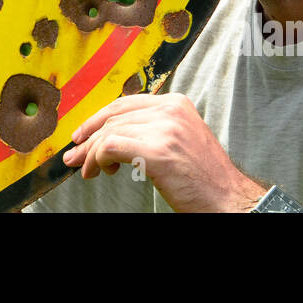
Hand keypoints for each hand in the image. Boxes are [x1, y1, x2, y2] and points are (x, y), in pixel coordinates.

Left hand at [61, 92, 266, 212]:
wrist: (229, 199)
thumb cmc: (203, 178)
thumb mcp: (180, 139)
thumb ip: (153, 128)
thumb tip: (110, 135)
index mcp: (176, 103)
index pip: (125, 104)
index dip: (99, 119)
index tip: (83, 135)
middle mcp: (170, 110)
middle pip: (114, 116)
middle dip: (89, 137)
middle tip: (74, 155)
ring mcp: (165, 129)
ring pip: (109, 133)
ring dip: (91, 155)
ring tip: (87, 171)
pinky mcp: (158, 151)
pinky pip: (111, 147)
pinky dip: (98, 160)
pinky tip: (102, 172)